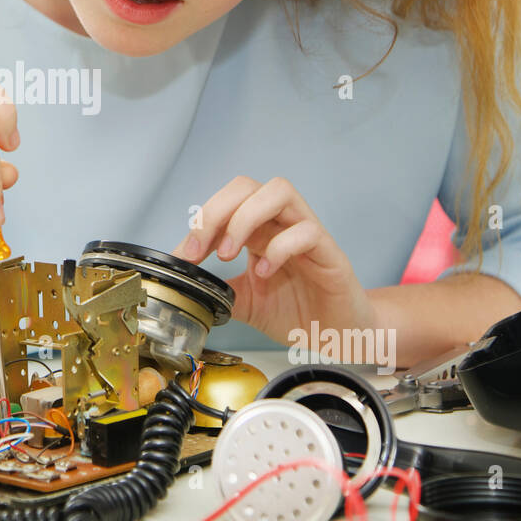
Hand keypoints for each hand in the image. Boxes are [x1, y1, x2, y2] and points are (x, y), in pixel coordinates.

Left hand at [169, 176, 372, 345]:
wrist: (337, 334)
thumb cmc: (297, 311)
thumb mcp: (246, 303)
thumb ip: (219, 291)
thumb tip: (186, 286)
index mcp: (259, 230)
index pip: (227, 202)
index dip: (201, 222)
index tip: (183, 255)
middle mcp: (281, 223)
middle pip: (247, 186)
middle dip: (216, 211)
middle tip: (199, 250)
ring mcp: (307, 233)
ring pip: (279, 192)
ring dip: (245, 218)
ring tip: (229, 254)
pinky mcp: (330, 253)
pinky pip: (307, 231)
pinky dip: (280, 247)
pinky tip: (265, 273)